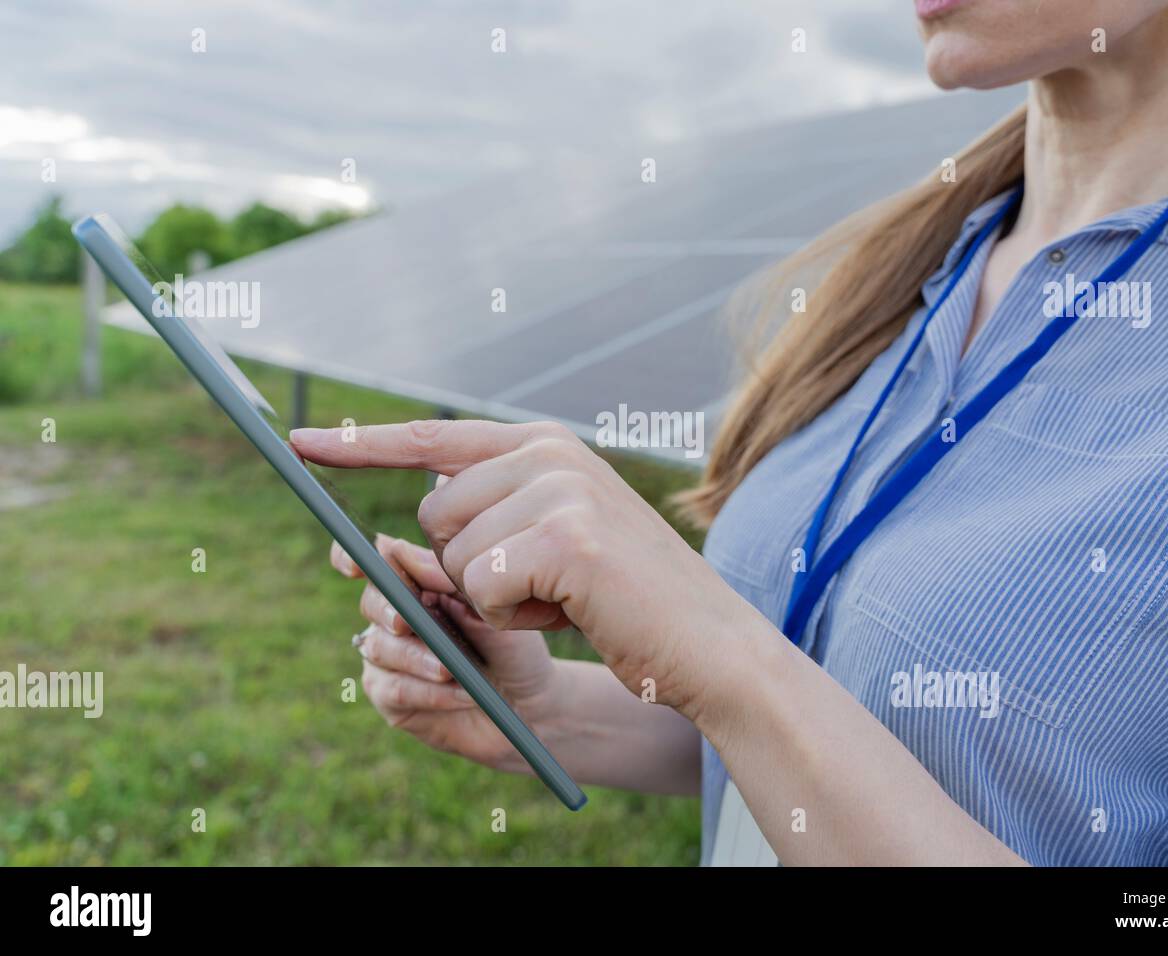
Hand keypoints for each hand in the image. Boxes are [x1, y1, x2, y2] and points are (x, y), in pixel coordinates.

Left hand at [294, 420, 756, 716]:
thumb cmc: (625, 600)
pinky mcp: (563, 538)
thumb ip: (495, 513)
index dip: (362, 446)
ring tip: (567, 596)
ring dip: (496, 597)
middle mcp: (548, 453)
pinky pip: (482, 588)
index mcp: (543, 444)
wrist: (706, 641)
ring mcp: (558, 490)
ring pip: (453, 559)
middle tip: (543, 583)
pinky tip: (571, 611)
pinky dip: (514, 616)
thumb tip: (413, 520)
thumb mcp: (556, 538)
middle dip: (469, 568)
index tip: (301, 448)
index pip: (432, 439)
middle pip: (433, 518)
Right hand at [335, 534, 565, 770]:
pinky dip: (427, 692)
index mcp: (420, 585)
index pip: (374, 562)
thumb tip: (397, 551)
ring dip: (417, 658)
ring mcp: (389, 658)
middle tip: (406, 622)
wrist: (530, 706)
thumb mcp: (491, 611)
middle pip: (371, 602)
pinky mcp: (392, 698)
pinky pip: (391, 689)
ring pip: (379, 648)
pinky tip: (460, 693)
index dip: (350, 557)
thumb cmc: (513, 650)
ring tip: (453, 670)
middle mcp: (397, 617)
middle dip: (389, 611)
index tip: (354, 566)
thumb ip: (446, 581)